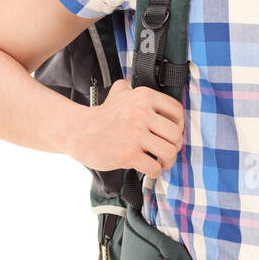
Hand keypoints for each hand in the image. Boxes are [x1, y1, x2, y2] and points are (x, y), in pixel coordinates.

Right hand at [70, 79, 184, 178]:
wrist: (79, 133)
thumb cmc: (102, 116)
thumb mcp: (119, 92)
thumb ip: (136, 87)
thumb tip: (149, 87)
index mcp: (144, 96)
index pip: (177, 111)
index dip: (179, 126)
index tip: (172, 134)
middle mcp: (141, 113)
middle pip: (176, 135)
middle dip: (174, 146)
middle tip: (165, 151)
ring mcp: (135, 134)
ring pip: (170, 152)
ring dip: (167, 161)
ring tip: (160, 162)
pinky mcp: (129, 154)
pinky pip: (155, 167)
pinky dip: (155, 172)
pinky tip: (149, 169)